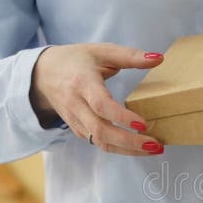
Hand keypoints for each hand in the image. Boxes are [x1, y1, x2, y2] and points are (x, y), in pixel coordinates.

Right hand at [30, 43, 165, 155]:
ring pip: (100, 142)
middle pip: (100, 130)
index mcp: (82, 82)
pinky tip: (138, 148)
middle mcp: (76, 104)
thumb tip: (158, 58)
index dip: (121, 117)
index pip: (101, 104)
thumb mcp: (102, 51)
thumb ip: (130, 56)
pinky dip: (119, 148)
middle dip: (130, 141)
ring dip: (128, 150)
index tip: (143, 124)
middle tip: (156, 145)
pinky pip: (98, 143)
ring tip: (153, 149)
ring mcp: (75, 119)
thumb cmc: (76, 60)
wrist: (43, 73)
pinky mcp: (77, 129)